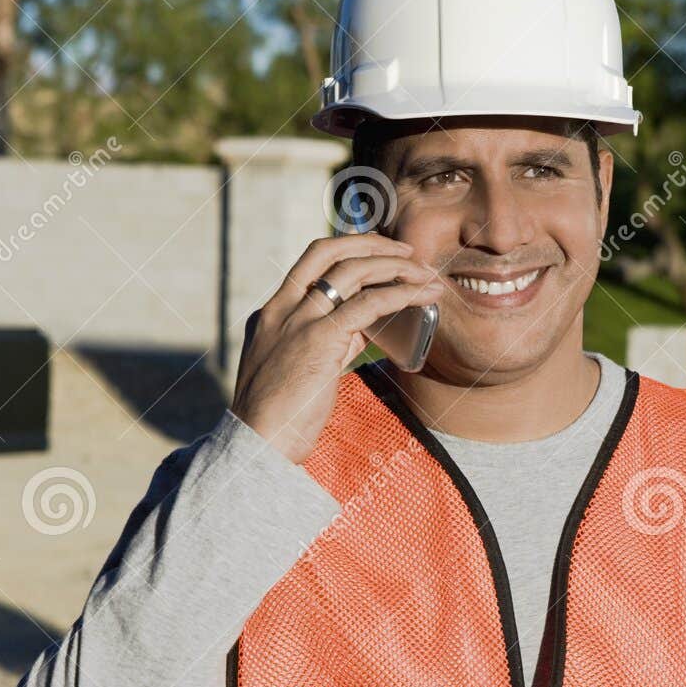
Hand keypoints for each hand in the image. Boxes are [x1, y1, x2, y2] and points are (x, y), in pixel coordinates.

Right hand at [231, 233, 442, 464]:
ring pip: (352, 270)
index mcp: (272, 312)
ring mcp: (298, 320)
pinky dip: (401, 295)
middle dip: (372, 243)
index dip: (348, 249)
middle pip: (329, 250)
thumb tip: (357, 334)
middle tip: (407, 252)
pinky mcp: (319, 339)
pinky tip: (423, 297)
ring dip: (395, 266)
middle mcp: (282, 307)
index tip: (379, 254)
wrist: (260, 443)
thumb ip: (323, 344)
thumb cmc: (279, 419)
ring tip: (426, 274)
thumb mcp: (296, 370)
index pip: (311, 261)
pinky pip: (368, 305)